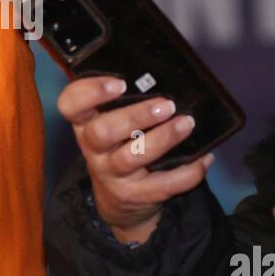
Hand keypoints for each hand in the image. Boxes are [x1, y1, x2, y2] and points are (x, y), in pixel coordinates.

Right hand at [57, 76, 214, 243]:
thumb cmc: (121, 145)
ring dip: (162, 139)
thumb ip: (127, 102)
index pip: (70, 105)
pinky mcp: (134, 195)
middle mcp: (93, 148)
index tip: (119, 83)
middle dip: (135, 116)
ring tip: (186, 124)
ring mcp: (111, 174)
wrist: (120, 199)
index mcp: (85, 123)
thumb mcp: (112, 123)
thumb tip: (168, 76)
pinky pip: (161, 186)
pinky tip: (204, 158)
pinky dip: (186, 173)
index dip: (90, 92)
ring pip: (130, 157)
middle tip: (166, 105)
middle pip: (102, 131)